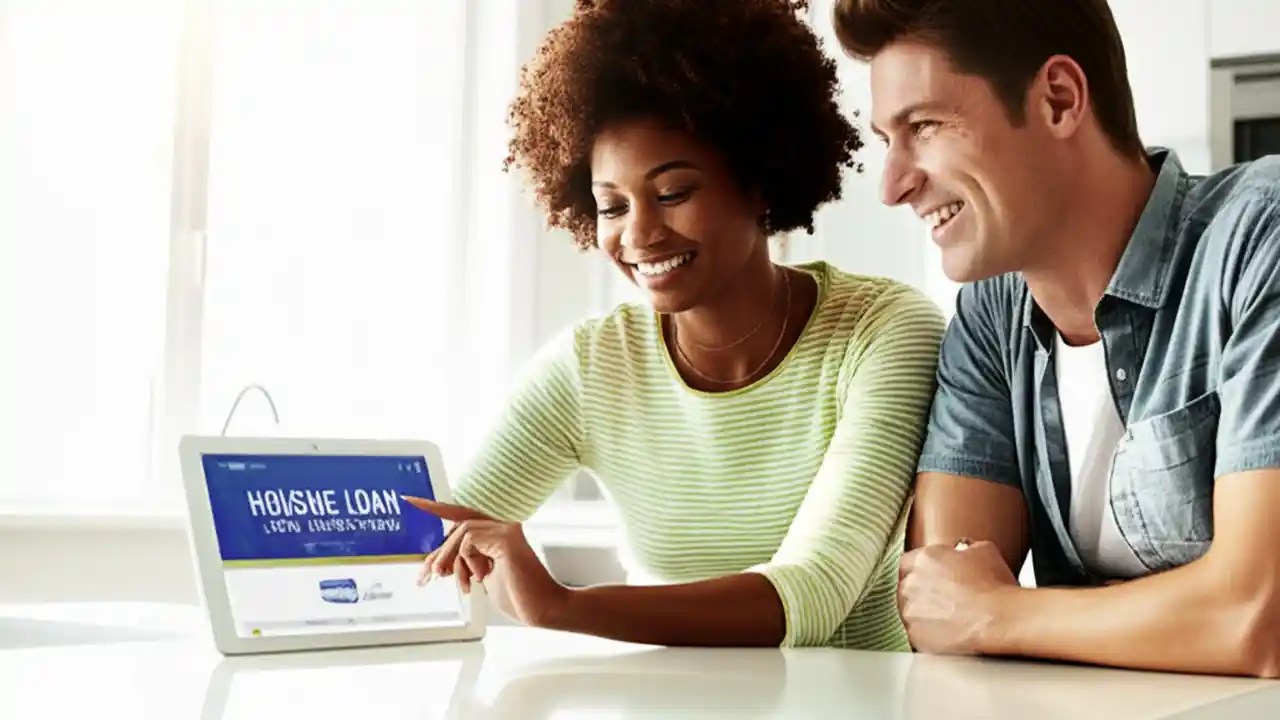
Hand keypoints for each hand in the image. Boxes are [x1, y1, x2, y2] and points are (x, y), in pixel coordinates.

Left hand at [400, 496, 568, 627]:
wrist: (543, 609)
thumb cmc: (518, 596)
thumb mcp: (481, 577)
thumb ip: (464, 564)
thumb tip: (438, 563)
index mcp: (498, 531)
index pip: (462, 514)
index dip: (435, 507)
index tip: (410, 499)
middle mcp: (503, 524)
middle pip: (457, 527)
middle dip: (439, 554)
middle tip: (427, 578)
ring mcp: (505, 528)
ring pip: (461, 533)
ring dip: (451, 561)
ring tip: (458, 583)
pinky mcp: (505, 537)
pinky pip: (469, 542)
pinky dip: (467, 563)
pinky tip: (481, 578)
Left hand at [898, 540, 1018, 654]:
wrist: (1000, 620)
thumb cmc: (995, 586)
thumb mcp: (984, 550)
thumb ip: (964, 548)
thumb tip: (962, 552)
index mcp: (924, 559)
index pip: (909, 561)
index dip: (923, 569)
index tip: (934, 576)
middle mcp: (911, 583)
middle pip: (908, 586)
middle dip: (922, 591)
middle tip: (944, 599)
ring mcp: (910, 611)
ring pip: (910, 610)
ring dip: (924, 612)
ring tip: (949, 617)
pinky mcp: (916, 636)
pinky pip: (917, 633)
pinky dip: (929, 633)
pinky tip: (948, 632)